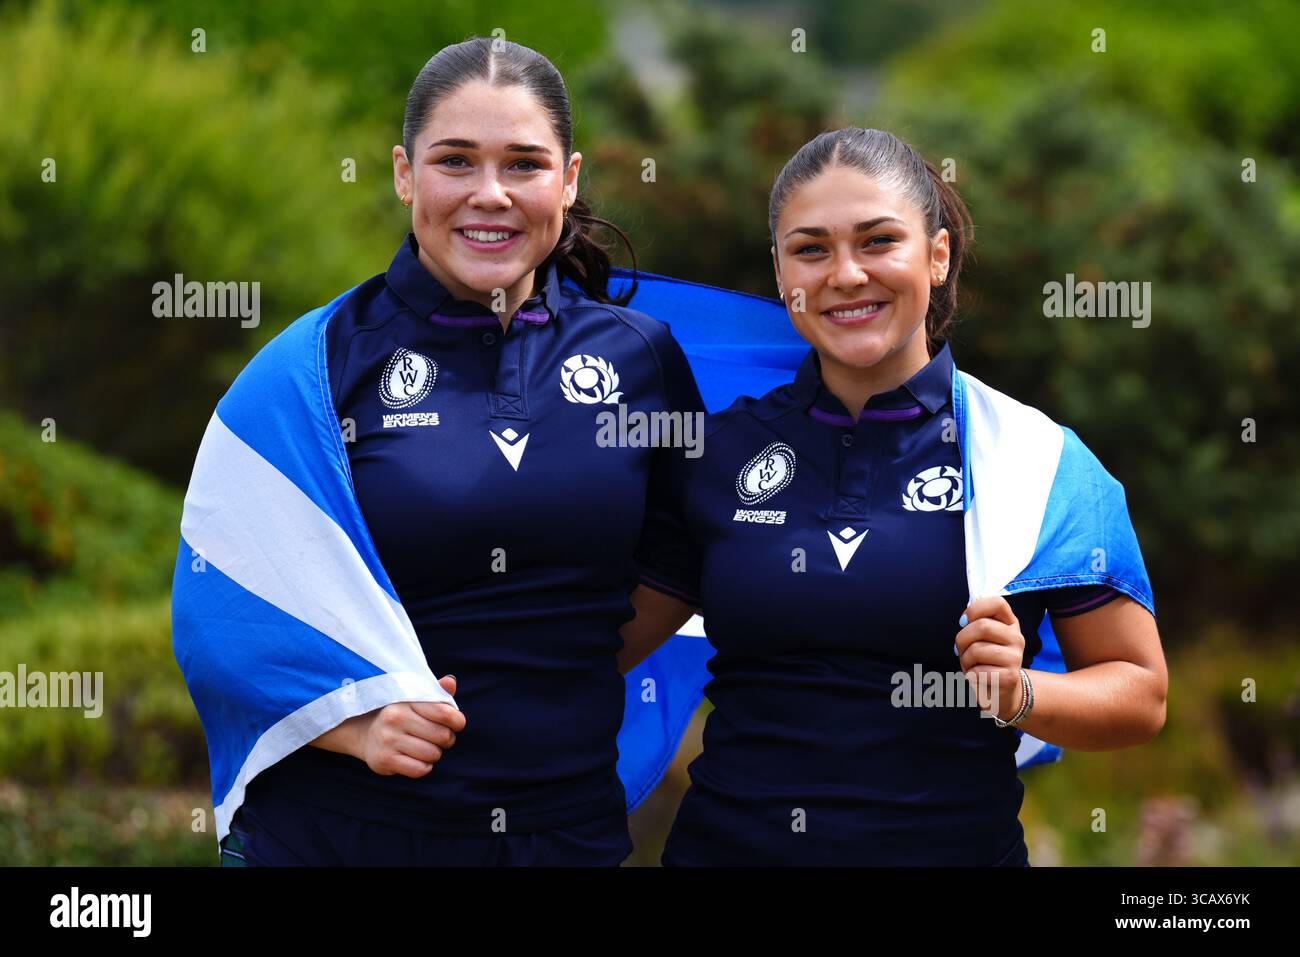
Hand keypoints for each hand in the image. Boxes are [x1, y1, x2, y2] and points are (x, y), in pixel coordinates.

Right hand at [355, 674, 466, 777]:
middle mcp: (395, 718)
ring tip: (425, 748)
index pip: (444, 713)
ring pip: (432, 754)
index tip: (456, 723)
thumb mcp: (415, 699)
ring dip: (435, 754)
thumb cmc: (401, 714)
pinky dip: (424, 767)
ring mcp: (388, 739)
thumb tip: (451, 682)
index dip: (457, 721)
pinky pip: (420, 769)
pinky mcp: (384, 760)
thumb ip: (436, 692)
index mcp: (406, 700)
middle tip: (439, 737)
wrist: (365, 732)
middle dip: (447, 739)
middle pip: (442, 735)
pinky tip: (416, 759)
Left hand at [955, 597, 1025, 721]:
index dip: (975, 609)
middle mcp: (1016, 637)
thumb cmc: (986, 661)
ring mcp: (1016, 657)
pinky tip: (979, 678)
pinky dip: (971, 675)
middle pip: (982, 626)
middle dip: (962, 640)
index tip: (964, 621)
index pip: (997, 603)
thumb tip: (964, 620)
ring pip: (977, 650)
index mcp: (1009, 623)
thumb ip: (975, 623)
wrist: (1002, 691)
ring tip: (971, 666)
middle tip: (962, 650)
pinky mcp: (1010, 676)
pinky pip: (978, 671)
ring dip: (965, 660)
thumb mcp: (982, 639)